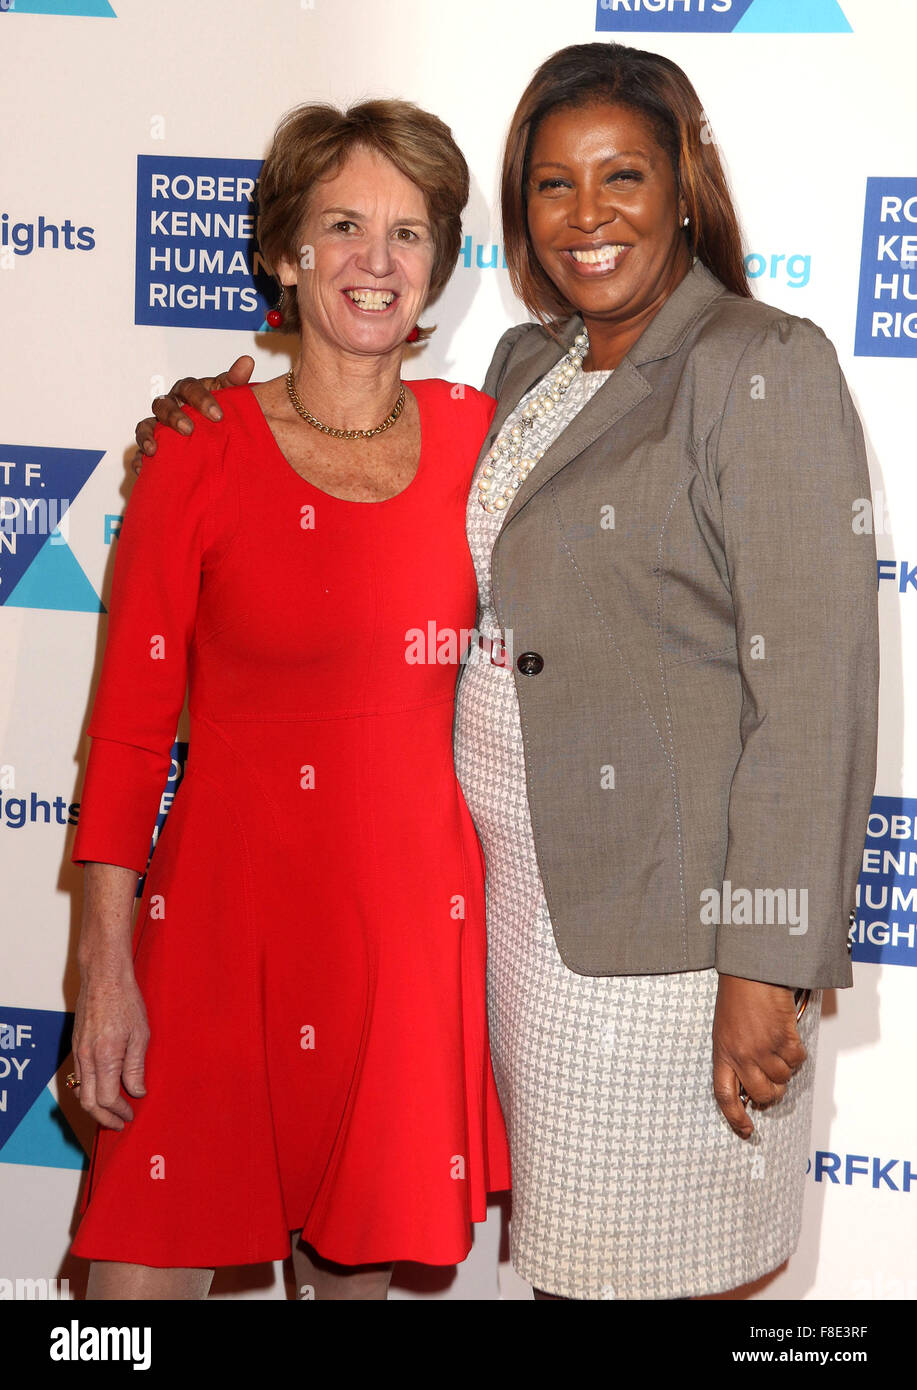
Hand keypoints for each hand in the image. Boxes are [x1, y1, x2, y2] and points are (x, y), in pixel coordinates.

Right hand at [71, 957, 149, 1129]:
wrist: (104, 977)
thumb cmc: (125, 1001)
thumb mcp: (140, 1035)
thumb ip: (136, 1068)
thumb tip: (137, 1092)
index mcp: (105, 1057)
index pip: (106, 1098)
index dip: (119, 1111)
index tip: (131, 1115)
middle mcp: (86, 1058)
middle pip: (88, 1102)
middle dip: (104, 1118)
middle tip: (119, 1124)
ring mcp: (78, 1052)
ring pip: (79, 1091)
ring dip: (94, 1107)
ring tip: (112, 1113)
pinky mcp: (76, 1045)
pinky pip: (78, 1077)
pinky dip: (88, 1091)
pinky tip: (101, 1091)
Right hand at [132, 355, 254, 472]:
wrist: (215, 431)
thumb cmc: (218, 409)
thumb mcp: (229, 395)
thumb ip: (235, 381)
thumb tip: (247, 361)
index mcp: (187, 391)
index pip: (189, 387)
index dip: (201, 399)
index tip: (218, 415)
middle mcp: (170, 406)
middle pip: (163, 404)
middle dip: (174, 416)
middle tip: (189, 430)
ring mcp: (159, 426)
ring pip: (145, 426)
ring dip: (147, 436)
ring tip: (153, 450)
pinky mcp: (154, 446)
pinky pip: (140, 452)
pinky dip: (138, 459)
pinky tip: (141, 469)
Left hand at [712, 974, 806, 1139]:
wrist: (751, 970)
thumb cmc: (737, 995)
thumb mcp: (725, 1030)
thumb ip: (734, 1055)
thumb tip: (751, 1080)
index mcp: (722, 1052)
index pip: (724, 1095)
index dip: (734, 1117)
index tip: (745, 1129)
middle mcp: (741, 1055)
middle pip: (761, 1093)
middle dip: (772, 1093)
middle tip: (774, 1082)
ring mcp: (763, 1048)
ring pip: (782, 1079)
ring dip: (785, 1069)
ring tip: (779, 1049)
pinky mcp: (783, 1039)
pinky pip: (797, 1061)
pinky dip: (797, 1054)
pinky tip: (789, 1039)